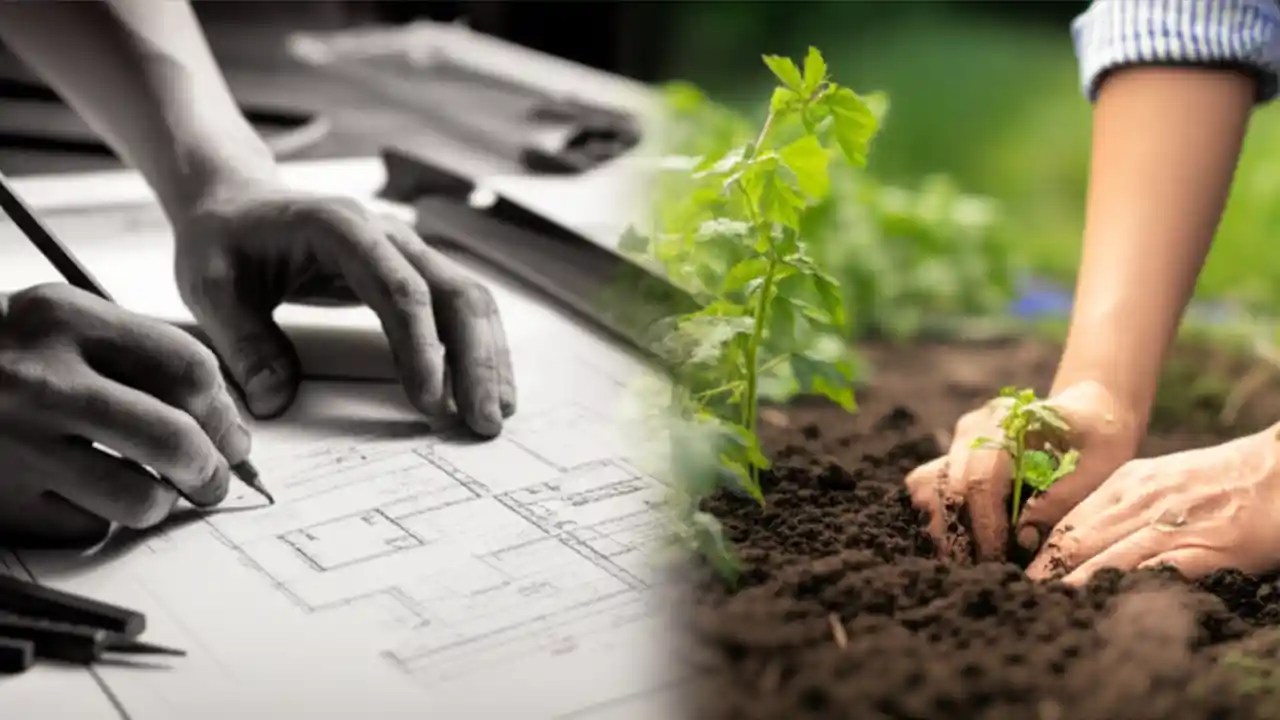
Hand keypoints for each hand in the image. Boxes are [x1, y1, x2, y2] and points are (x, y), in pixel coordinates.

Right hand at [0, 284, 247, 545]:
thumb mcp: (50, 322)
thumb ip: (132, 355)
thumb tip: (222, 419)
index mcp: (61, 316)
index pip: (186, 368)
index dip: (224, 411)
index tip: (233, 435)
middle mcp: (38, 378)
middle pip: (174, 439)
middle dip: (211, 471)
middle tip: (214, 483)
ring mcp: (12, 443)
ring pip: (137, 497)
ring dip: (157, 504)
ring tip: (149, 493)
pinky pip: (83, 529)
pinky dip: (93, 522)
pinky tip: (73, 499)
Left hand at [173, 179, 515, 435]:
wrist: (235, 203)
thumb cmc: (223, 242)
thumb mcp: (210, 288)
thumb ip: (243, 343)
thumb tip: (276, 402)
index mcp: (342, 229)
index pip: (401, 290)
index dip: (422, 348)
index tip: (430, 402)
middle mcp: (388, 234)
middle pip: (454, 294)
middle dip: (476, 361)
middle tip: (482, 422)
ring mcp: (408, 250)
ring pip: (469, 299)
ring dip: (488, 357)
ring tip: (496, 413)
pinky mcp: (412, 271)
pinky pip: (460, 307)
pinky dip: (479, 348)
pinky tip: (487, 387)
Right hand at [905, 380, 1138, 560]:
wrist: (1089, 413)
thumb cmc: (1099, 439)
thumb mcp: (1099, 467)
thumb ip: (1061, 500)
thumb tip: (1021, 539)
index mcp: (1010, 423)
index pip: (980, 481)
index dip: (986, 528)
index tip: (999, 560)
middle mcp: (976, 428)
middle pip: (946, 487)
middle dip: (962, 535)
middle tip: (985, 567)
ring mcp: (960, 440)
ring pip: (927, 487)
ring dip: (945, 526)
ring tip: (971, 555)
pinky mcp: (955, 455)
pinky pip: (929, 488)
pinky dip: (942, 517)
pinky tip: (967, 538)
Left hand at [1026, 425, 1279, 583]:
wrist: (1278, 470)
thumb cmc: (1219, 478)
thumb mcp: (1157, 478)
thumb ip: (1120, 501)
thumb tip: (1081, 533)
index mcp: (1126, 485)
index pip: (1068, 522)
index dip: (1040, 552)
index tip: (1015, 574)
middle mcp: (1139, 503)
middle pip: (1077, 542)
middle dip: (1045, 573)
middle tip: (1016, 596)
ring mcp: (1169, 527)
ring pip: (1105, 558)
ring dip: (1071, 584)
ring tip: (1044, 605)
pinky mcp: (1202, 550)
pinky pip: (1153, 571)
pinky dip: (1123, 587)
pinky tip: (1100, 603)